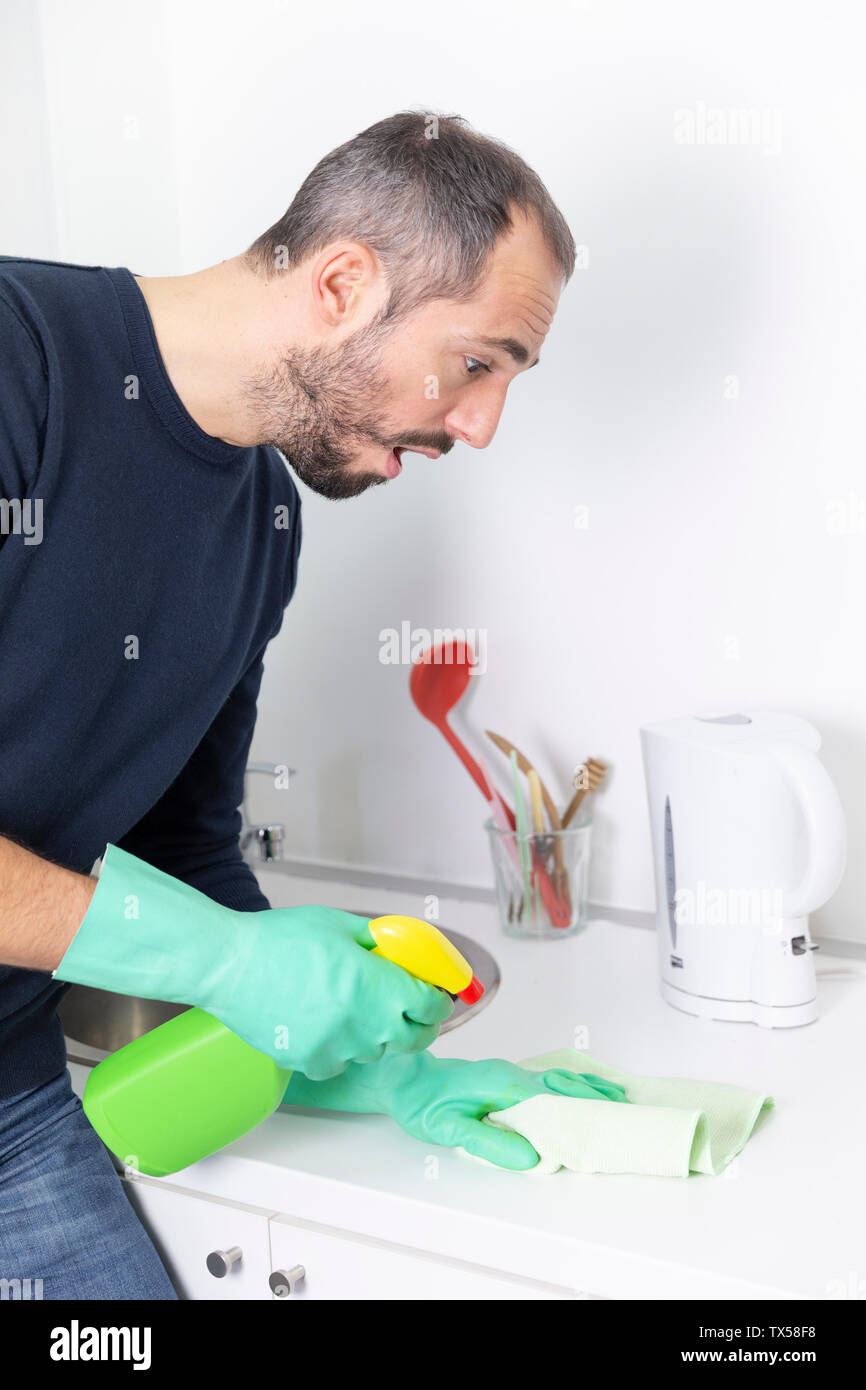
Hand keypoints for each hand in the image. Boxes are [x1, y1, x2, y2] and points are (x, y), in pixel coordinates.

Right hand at [207, 905, 453, 1077]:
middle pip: (414, 1039)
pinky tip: (323, 1023)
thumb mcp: (339, 925)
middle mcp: (363, 1024)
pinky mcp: (310, 1063)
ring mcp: (336, 1049)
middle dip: (417, 1023)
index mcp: (376, 986)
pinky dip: (339, 1048)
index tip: (434, 995)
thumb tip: (404, 950)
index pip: (431, 1006)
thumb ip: (378, 941)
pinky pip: (340, 1062)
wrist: (228, 965)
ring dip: (375, 1034)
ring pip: (375, 1051)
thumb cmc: (278, 940)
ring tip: (352, 1008)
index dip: (438, 1000)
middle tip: (407, 1008)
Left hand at [283, 1052, 627, 1168]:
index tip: (607, 1112)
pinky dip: (568, 1083)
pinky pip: (544, 1079)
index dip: (580, 1104)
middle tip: (623, 1101)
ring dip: (584, 1085)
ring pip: (554, 1077)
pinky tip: (578, 1089)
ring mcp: (507, 1073)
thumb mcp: (450, 1128)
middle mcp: (509, 1073)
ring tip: (613, 1093)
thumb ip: (489, 1141)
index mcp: (501, 1083)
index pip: (551, 1095)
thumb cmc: (423, 1103)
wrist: (404, 1080)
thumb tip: (531, 1154)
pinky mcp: (504, 1078)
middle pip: (560, 1082)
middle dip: (592, 1091)